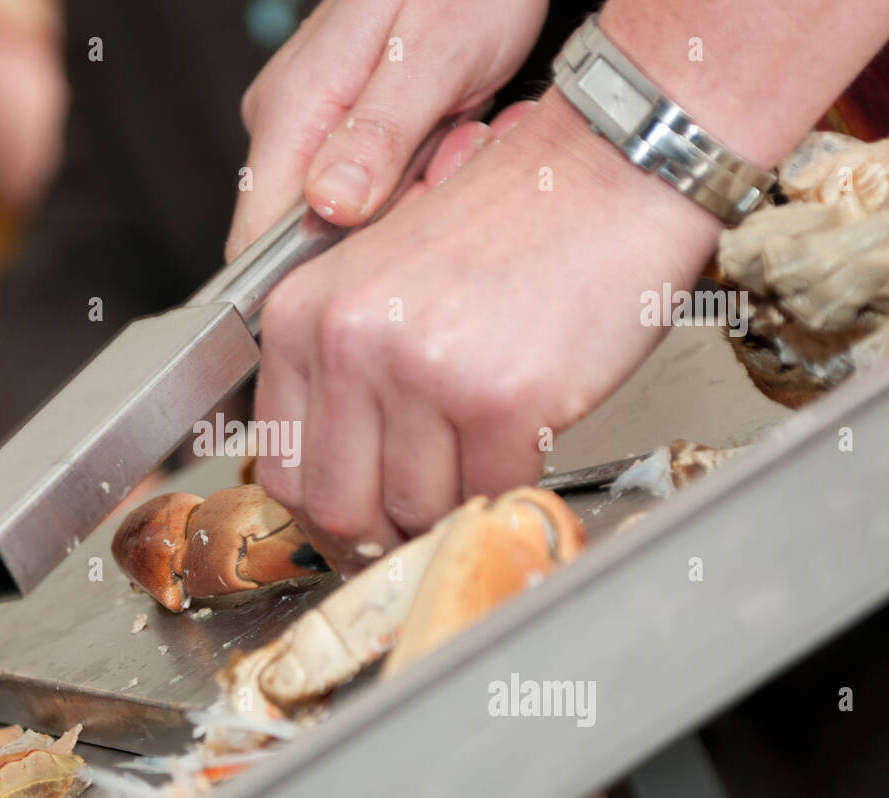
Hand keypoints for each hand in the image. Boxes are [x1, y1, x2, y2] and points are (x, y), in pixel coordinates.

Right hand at [226, 0, 547, 257]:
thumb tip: (330, 208)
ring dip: (407, 202)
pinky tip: (444, 136)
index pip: (258, 240)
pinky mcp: (339, 128)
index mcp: (293, 108)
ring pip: (346, 218)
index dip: (314, 273)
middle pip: (310, 237)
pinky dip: (414, 179)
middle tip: (446, 165)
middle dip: (383, 233)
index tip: (382, 257)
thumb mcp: (438, 51)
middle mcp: (286, 121)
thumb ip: (381, 133)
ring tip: (453, 137)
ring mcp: (309, 126)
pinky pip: (368, 190)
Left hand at [253, 93, 722, 574]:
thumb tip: (333, 473)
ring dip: (448, 511)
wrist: (608, 170)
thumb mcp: (379, 279)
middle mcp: (350, 341)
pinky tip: (519, 448)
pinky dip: (506, 488)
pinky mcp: (501, 396)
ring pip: (413, 511)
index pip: (281, 465)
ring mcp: (423, 369)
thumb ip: (338, 371)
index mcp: (302, 314)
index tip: (352, 524)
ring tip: (474, 470)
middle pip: (337, 506)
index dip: (321, 512)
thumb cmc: (506, 223)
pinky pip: (490, 492)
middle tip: (411, 532)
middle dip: (376, 537)